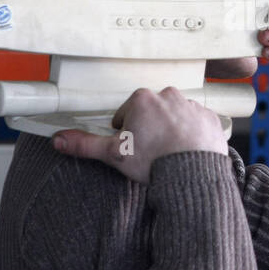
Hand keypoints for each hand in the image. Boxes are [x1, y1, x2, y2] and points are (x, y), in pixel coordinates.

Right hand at [53, 86, 227, 183]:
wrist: (193, 173)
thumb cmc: (155, 161)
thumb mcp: (115, 154)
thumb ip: (85, 145)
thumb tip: (59, 140)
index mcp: (142, 100)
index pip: (127, 112)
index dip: (126, 132)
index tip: (131, 146)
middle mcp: (168, 96)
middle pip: (152, 111)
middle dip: (149, 128)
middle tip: (150, 151)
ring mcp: (191, 106)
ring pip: (175, 116)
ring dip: (171, 129)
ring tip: (170, 153)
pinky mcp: (209, 118)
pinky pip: (197, 123)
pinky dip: (192, 134)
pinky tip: (188, 151)